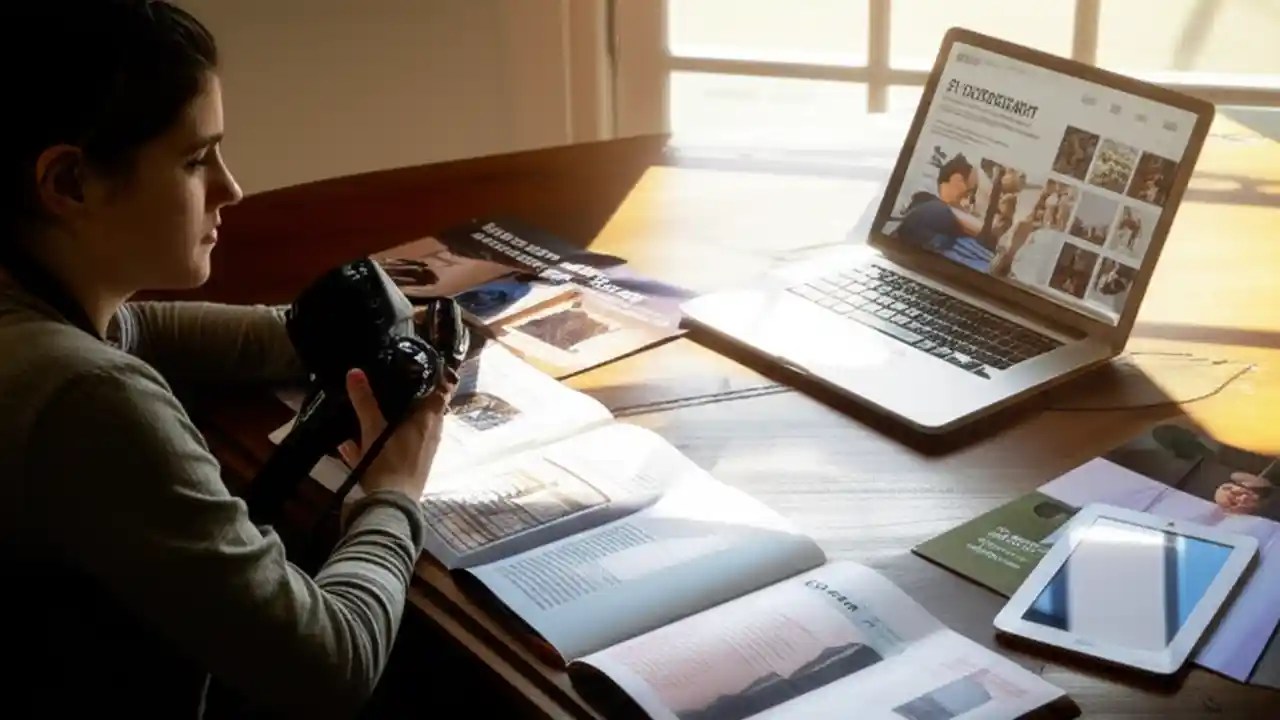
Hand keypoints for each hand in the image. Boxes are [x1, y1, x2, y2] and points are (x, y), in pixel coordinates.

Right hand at [338, 366, 457, 499]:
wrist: (391, 506)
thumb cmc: (389, 462)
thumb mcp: (374, 429)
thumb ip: (365, 401)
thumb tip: (355, 371)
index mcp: (430, 419)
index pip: (442, 389)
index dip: (435, 375)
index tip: (419, 363)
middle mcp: (431, 433)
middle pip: (424, 407)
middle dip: (407, 395)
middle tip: (386, 380)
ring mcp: (422, 451)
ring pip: (408, 428)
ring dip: (391, 419)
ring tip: (370, 407)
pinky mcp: (410, 467)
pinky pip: (394, 448)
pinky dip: (378, 443)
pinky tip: (350, 444)